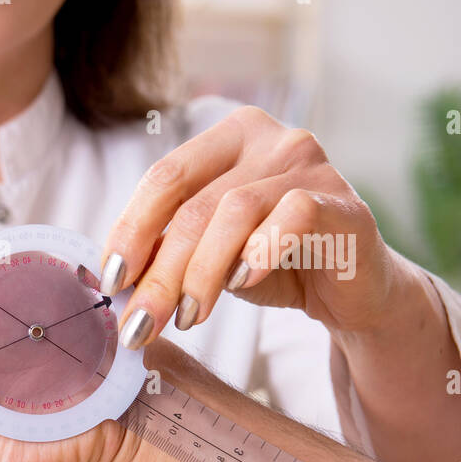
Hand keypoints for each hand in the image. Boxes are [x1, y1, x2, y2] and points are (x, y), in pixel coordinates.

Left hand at [102, 105, 409, 345]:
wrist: (349, 292)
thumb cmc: (271, 265)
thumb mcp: (206, 255)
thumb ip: (166, 249)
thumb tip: (112, 275)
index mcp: (227, 139)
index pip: (164, 178)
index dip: (130, 230)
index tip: (110, 280)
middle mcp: (271, 139)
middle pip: (193, 205)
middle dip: (159, 271)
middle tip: (139, 322)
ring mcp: (311, 165)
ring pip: (234, 212)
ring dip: (201, 273)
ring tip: (190, 316)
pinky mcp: (344, 202)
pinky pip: (293, 216)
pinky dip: (260, 252)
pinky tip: (242, 284)